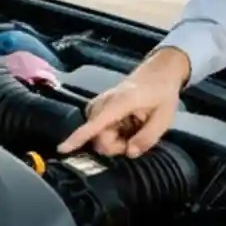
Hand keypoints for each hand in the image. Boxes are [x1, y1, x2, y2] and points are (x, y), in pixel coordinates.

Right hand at [57, 47, 190, 158]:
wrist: (159, 72)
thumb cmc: (163, 93)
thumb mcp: (164, 118)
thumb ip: (147, 138)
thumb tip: (129, 153)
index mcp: (120, 102)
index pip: (95, 123)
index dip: (78, 137)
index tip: (62, 149)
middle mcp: (104, 102)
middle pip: (98, 137)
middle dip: (115, 147)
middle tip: (136, 141)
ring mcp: (99, 104)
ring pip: (98, 136)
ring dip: (115, 141)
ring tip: (133, 130)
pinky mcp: (98, 107)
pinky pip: (99, 130)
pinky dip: (112, 133)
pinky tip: (127, 126)